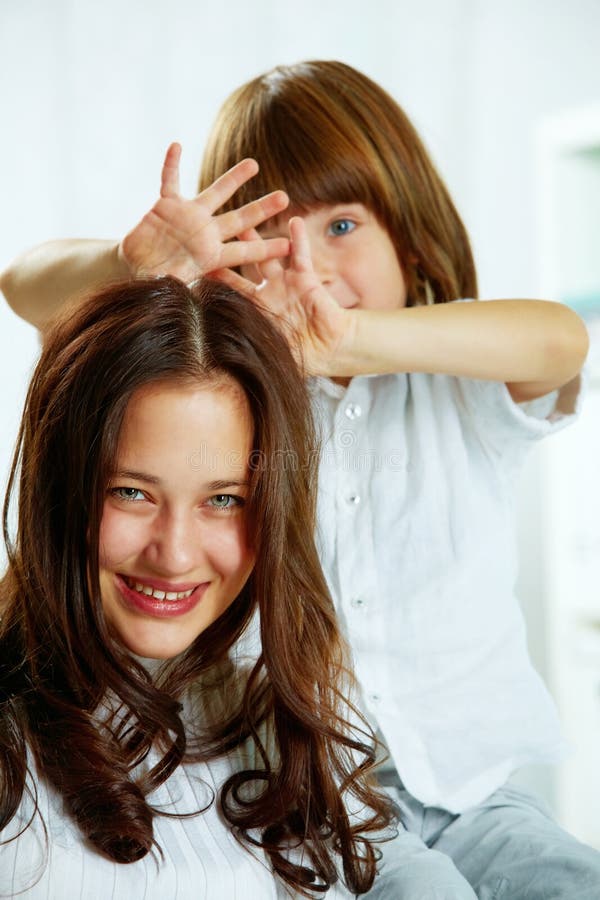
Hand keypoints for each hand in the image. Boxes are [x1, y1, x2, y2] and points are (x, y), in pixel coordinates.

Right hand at [119, 143, 289, 283]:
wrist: (137, 266)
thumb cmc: (157, 283)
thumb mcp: (173, 292)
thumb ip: (186, 296)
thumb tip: (198, 319)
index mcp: (211, 256)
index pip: (244, 254)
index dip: (266, 249)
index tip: (289, 245)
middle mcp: (205, 233)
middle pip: (239, 219)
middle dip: (261, 209)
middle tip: (284, 197)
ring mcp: (188, 216)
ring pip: (215, 193)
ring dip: (233, 178)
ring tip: (253, 163)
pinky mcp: (166, 204)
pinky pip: (169, 180)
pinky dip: (171, 164)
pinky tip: (177, 145)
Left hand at [212, 217, 352, 376]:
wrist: (330, 348)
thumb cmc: (300, 353)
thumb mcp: (268, 352)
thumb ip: (245, 348)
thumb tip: (214, 361)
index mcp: (256, 309)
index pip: (230, 292)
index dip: (214, 282)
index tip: (195, 269)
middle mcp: (268, 292)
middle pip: (243, 268)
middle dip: (229, 253)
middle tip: (210, 235)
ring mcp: (286, 283)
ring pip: (268, 255)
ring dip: (258, 238)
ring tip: (245, 219)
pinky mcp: (306, 278)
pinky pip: (301, 255)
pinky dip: (298, 239)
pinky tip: (294, 221)